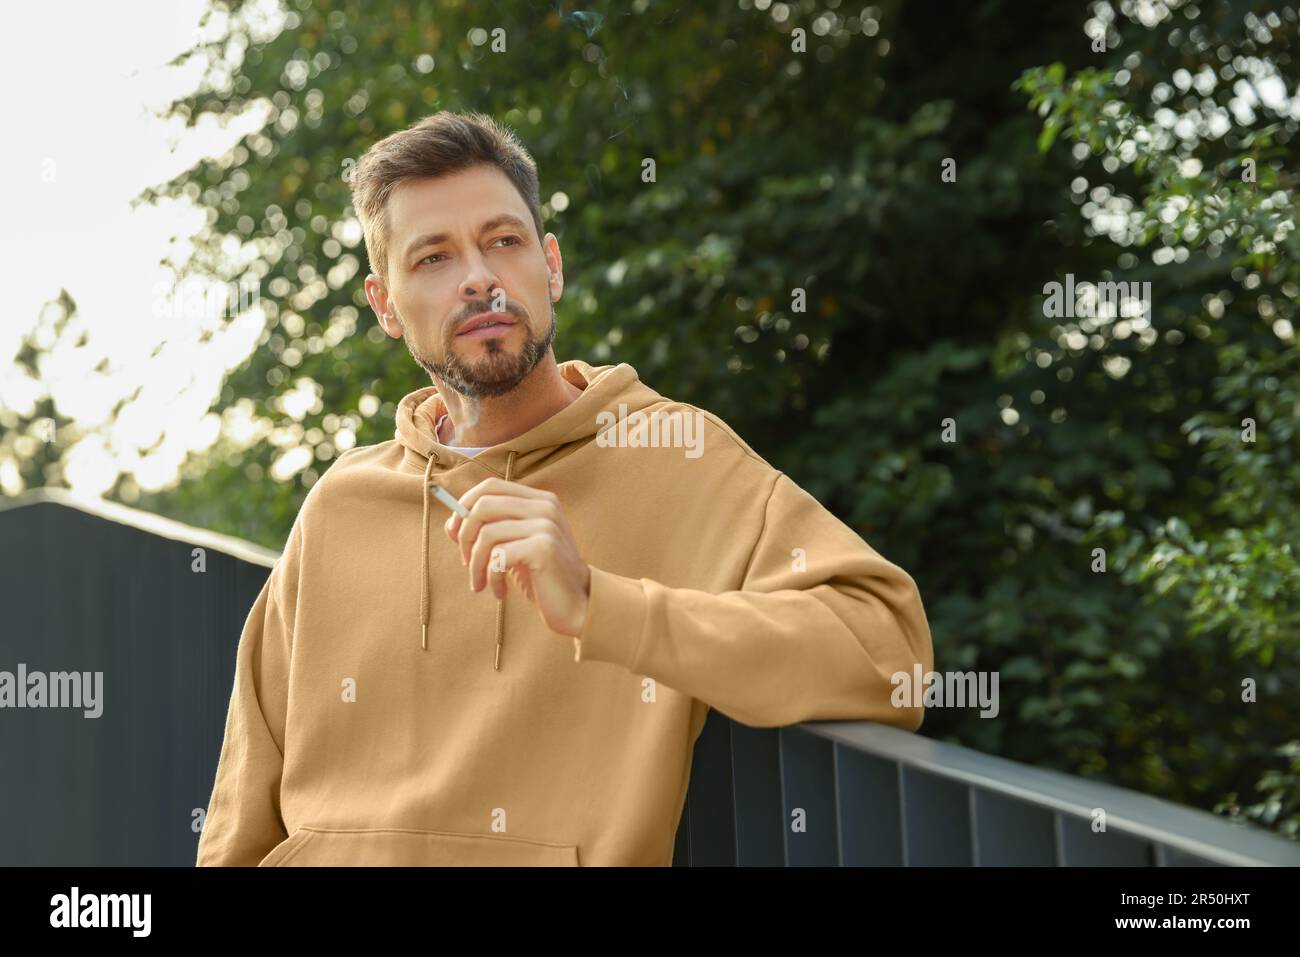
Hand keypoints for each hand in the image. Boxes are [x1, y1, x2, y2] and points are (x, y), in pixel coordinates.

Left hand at [443, 477, 591, 637]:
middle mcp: (544, 506)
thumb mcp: (513, 549)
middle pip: (483, 505)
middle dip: (464, 536)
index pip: (490, 486)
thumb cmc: (543, 577)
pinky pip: (498, 556)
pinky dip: (491, 577)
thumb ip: (487, 532)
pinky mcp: (543, 547)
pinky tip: (499, 592)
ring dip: (475, 564)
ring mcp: (546, 525)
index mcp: (539, 500)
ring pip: (486, 534)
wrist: (578, 605)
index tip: (455, 533)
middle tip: (466, 562)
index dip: (464, 505)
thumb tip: (451, 525)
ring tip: (481, 583)